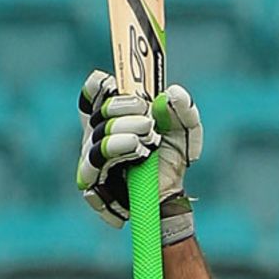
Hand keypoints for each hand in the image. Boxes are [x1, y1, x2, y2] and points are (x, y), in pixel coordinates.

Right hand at [76, 71, 202, 225]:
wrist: (171, 195)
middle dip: (120, 108)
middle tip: (146, 115)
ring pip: (96, 142)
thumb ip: (185, 108)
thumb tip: (172, 93)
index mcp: (112, 117)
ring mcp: (93, 161)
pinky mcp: (94, 187)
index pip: (92, 95)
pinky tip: (137, 153)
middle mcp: (97, 136)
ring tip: (145, 137)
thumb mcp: (185, 130)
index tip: (114, 84)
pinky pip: (93, 173)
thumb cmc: (171, 157)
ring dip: (120, 134)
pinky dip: (117, 154)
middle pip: (97, 115)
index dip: (98, 86)